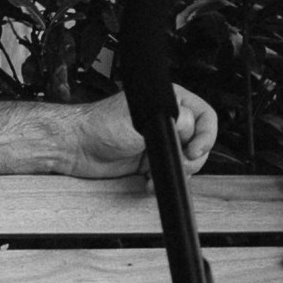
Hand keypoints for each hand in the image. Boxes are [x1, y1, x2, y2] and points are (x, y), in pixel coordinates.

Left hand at [61, 82, 219, 181]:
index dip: (205, 135)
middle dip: (191, 158)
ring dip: (175, 171)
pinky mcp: (148, 161)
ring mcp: (158, 142)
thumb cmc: (99, 126)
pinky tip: (148, 180)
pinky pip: (167, 173)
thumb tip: (191, 128)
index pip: (204, 116)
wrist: (77, 148)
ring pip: (185, 161)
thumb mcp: (141, 121)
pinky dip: (160, 180)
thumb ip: (171, 123)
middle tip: (180, 163)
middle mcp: (165, 121)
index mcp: (169, 102)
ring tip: (157, 173)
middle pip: (198, 142)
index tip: (194, 150)